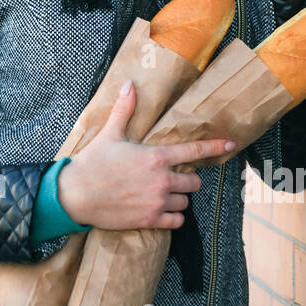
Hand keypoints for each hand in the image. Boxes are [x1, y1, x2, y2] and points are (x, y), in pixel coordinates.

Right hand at [58, 80, 237, 230]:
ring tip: (162, 194)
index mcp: (156, 156)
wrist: (75, 195)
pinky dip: (173, 217)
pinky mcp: (150, 220)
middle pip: (194, 181)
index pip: (194, 150)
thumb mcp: (110, 134)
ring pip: (186, 202)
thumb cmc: (92, 163)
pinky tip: (161, 211)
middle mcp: (162, 179)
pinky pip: (176, 222)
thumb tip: (129, 84)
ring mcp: (157, 202)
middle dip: (187, 178)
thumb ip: (124, 110)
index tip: (231, 145)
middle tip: (170, 177)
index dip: (215, 147)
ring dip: (178, 198)